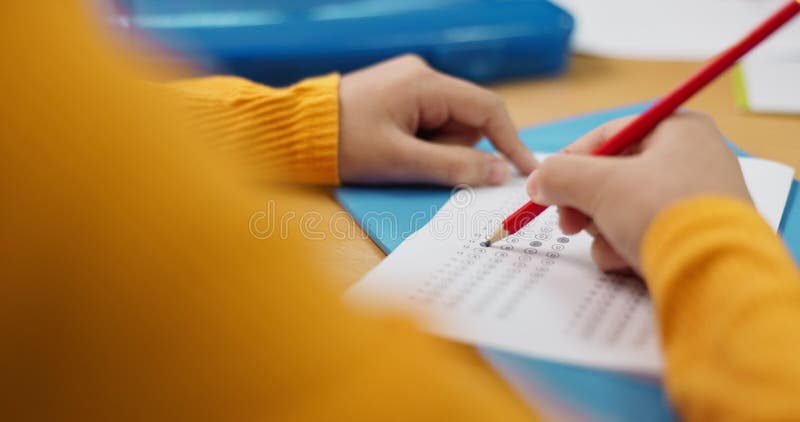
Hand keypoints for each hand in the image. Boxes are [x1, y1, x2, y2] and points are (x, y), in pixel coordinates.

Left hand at [338, 55, 536, 185]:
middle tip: (416, 164)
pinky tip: (392, 150)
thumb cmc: (342, 144)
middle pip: (466, 121)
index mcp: (426, 83)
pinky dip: (420, 145)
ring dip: (433, 150)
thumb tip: (499, 172)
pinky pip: (427, 125)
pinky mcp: (397, 97)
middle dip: (451, 150)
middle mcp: (421, 76)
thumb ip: (453, 166)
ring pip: (447, 127)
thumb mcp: (401, 161)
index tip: (524, 170)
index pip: (488, 109)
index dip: (510, 141)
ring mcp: (408, 85)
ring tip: (395, 157)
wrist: (293, 134)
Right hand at [526, 112, 751, 272]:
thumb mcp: (601, 184)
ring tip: (610, 244)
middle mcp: (692, 160)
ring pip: (623, 209)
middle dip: (586, 204)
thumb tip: (539, 182)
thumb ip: (560, 175)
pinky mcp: (693, 237)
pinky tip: (628, 261)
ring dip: (604, 231)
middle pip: (613, 176)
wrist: (715, 275)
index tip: (546, 187)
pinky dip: (627, 248)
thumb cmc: (664, 212)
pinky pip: (645, 234)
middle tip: (569, 224)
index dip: (571, 161)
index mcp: (678, 130)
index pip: (609, 136)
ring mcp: (695, 200)